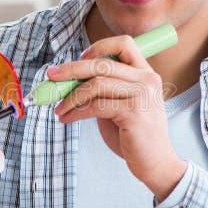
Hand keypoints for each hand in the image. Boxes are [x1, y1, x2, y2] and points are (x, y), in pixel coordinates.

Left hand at [50, 36, 187, 200]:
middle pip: (102, 63)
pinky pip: (95, 106)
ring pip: (95, 84)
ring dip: (70, 96)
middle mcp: (147, 80)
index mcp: (146, 73)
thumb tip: (68, 79)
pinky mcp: (133, 113)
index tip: (79, 59)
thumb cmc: (134, 135)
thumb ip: (103, 89)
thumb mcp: (120, 105)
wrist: (155, 163)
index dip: (98, 47)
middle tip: (52, 76)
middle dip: (71, 69)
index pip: (123, 44)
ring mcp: (142, 95)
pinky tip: (67, 118)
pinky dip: (75, 112)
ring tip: (59, 108)